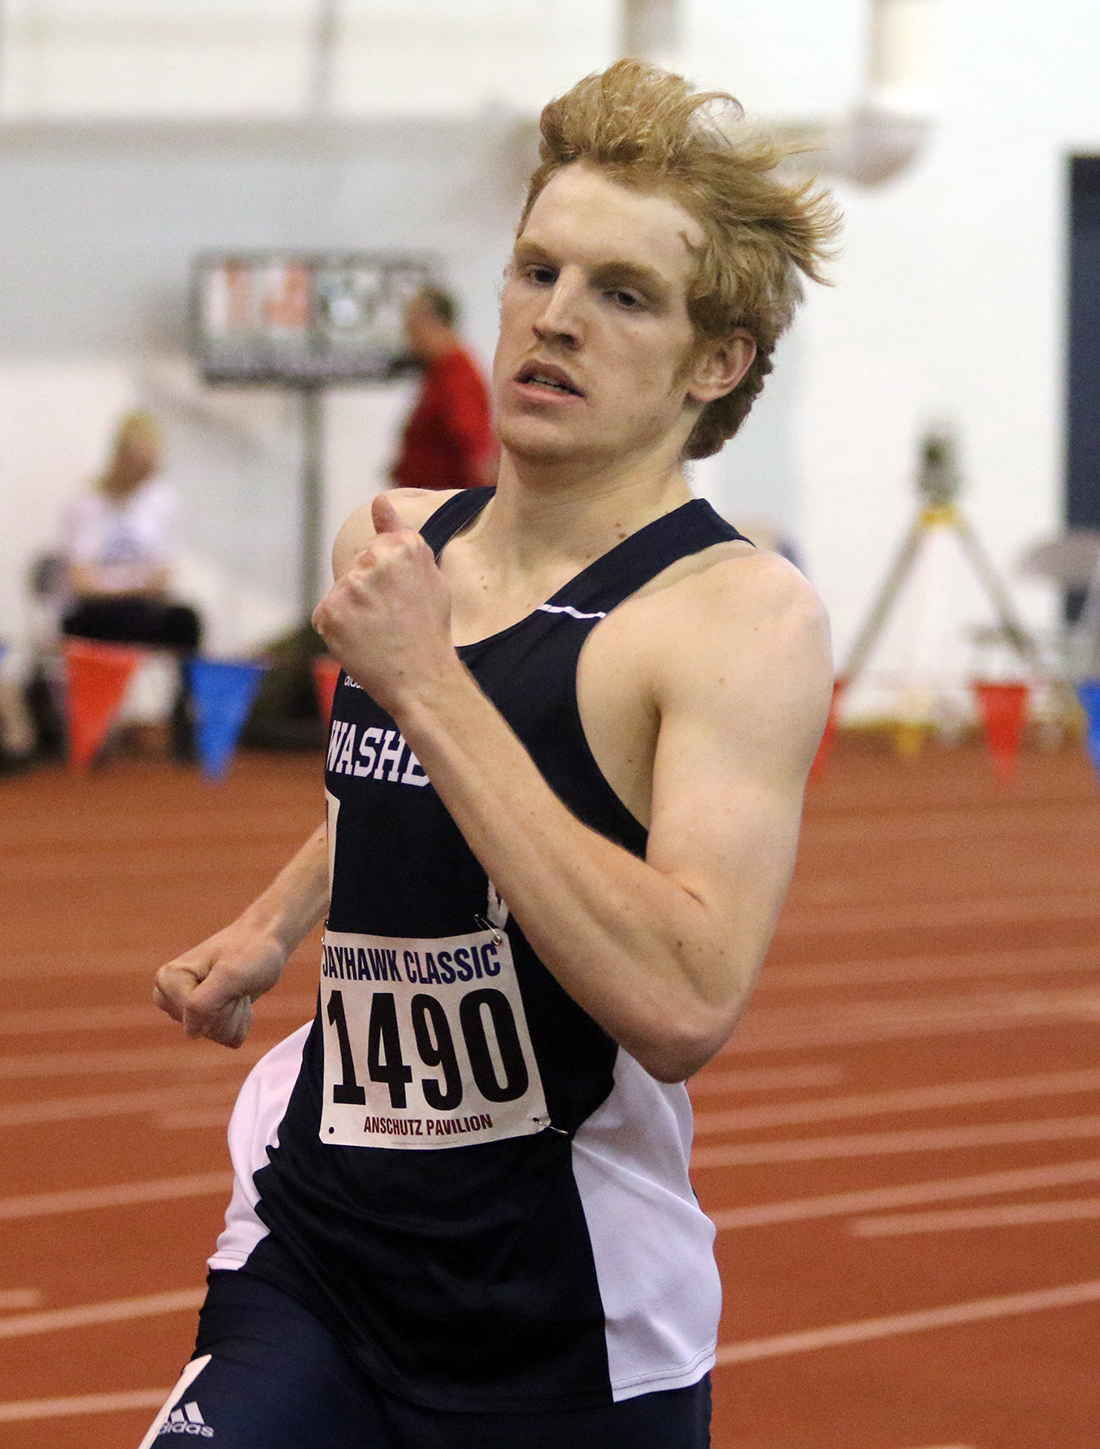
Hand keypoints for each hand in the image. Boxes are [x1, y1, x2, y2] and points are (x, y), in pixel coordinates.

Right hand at [153, 922, 287, 1047]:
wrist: (266, 941)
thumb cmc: (250, 951)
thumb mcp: (230, 975)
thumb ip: (203, 1003)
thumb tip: (190, 1032)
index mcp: (167, 980)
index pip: (195, 1014)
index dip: (222, 1001)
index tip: (229, 975)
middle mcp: (170, 997)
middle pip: (203, 1030)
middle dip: (229, 1010)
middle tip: (235, 982)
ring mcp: (187, 1009)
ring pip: (216, 1036)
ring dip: (237, 1014)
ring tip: (237, 987)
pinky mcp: (204, 1018)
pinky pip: (225, 1038)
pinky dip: (241, 1021)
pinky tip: (239, 998)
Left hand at [312, 492, 458, 715]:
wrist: (422, 678)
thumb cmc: (429, 628)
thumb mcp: (425, 572)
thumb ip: (399, 533)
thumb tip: (379, 499)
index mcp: (402, 545)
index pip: (374, 548)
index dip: (386, 579)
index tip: (401, 600)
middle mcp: (375, 559)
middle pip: (353, 569)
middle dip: (365, 592)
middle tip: (391, 621)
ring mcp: (350, 586)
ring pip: (340, 593)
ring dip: (351, 612)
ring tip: (379, 633)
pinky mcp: (330, 611)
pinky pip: (325, 616)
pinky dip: (337, 631)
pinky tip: (362, 643)